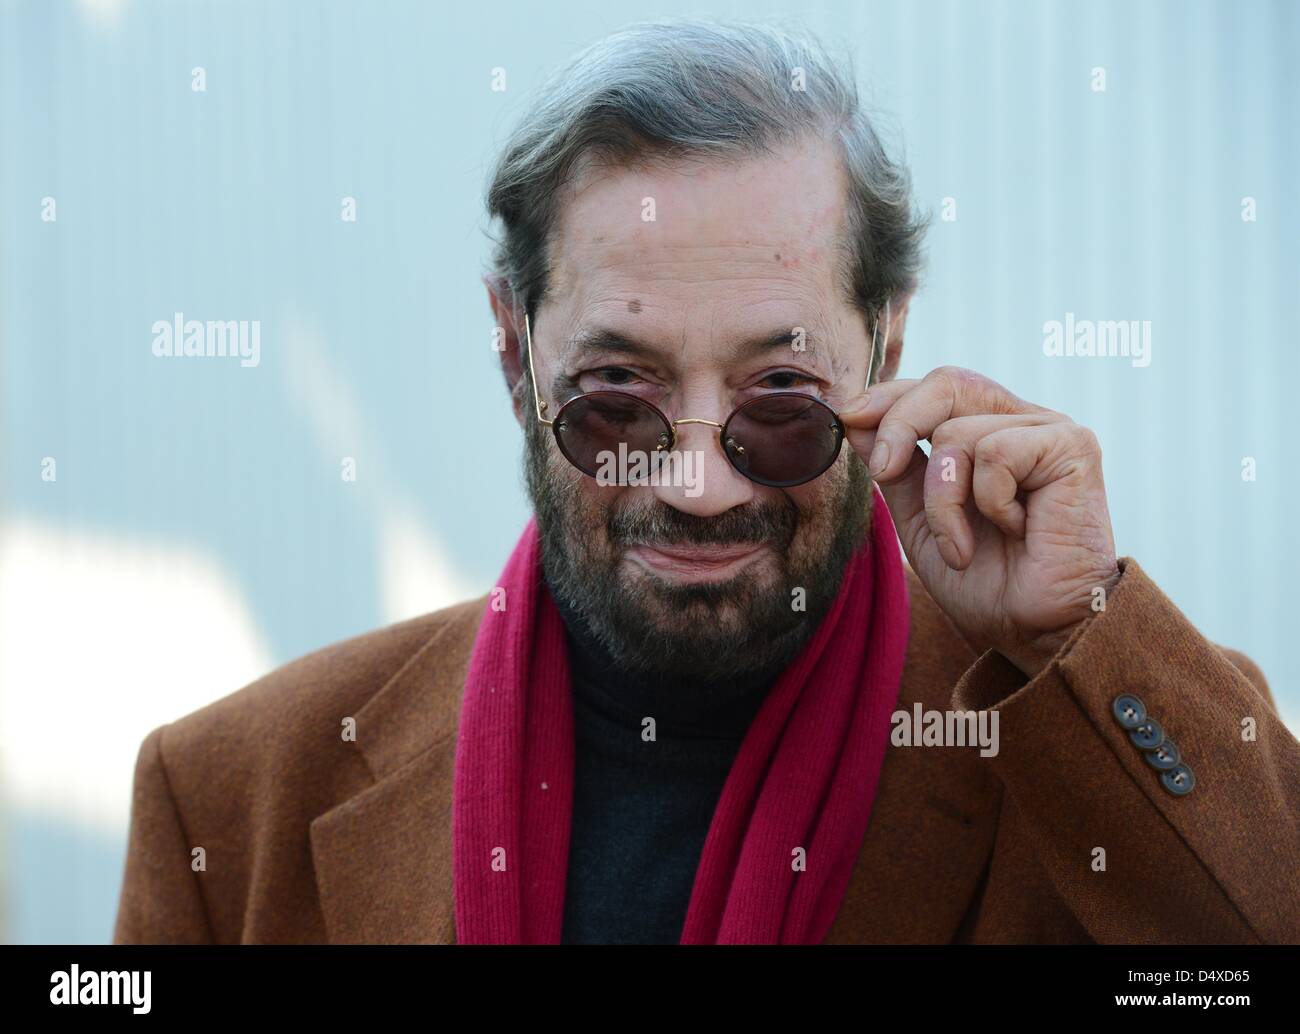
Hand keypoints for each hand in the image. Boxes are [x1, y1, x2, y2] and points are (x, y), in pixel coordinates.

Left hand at [839, 366, 1119, 676]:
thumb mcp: (920, 519)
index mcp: (992, 431)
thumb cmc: (985, 581)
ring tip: (965, 545)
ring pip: (957, 432)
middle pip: (947, 384)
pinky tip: (1016, 531)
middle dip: (900, 424)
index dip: (890, 395)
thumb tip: (856, 418)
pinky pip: (995, 453)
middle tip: (884, 471)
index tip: (848, 417)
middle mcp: (1023, 422)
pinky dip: (987, 502)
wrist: (1034, 630)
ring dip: (943, 501)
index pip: (937, 389)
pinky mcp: (1073, 446)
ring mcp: (1051, 430)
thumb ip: (897, 468)